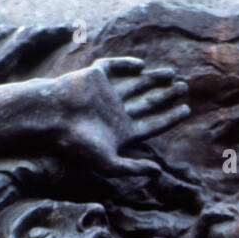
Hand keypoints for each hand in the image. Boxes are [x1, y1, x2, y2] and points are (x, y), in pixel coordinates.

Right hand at [57, 57, 190, 176]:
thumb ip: (133, 169)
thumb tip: (158, 173)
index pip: (152, 124)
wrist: (51, 117)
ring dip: (154, 79)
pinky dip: (127, 64)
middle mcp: (116, 113)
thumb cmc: (77, 143)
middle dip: (166, 96)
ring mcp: (106, 95)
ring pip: (136, 85)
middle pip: (148, 103)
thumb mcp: (108, 163)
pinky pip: (113, 67)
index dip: (170, 117)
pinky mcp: (95, 78)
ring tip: (173, 74)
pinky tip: (141, 66)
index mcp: (121, 133)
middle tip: (184, 88)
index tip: (186, 109)